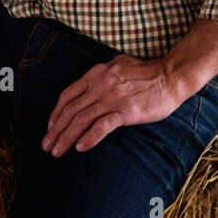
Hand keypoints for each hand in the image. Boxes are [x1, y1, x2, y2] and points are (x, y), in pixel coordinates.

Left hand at [41, 54, 187, 156]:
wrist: (171, 76)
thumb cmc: (146, 73)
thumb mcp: (117, 66)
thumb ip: (101, 76)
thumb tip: (88, 87)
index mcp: (96, 74)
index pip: (68, 95)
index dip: (55, 113)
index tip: (50, 127)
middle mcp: (100, 85)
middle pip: (70, 110)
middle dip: (55, 130)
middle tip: (46, 146)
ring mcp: (113, 98)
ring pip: (81, 119)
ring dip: (66, 138)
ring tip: (57, 152)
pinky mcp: (126, 111)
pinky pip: (102, 126)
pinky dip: (89, 138)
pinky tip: (80, 148)